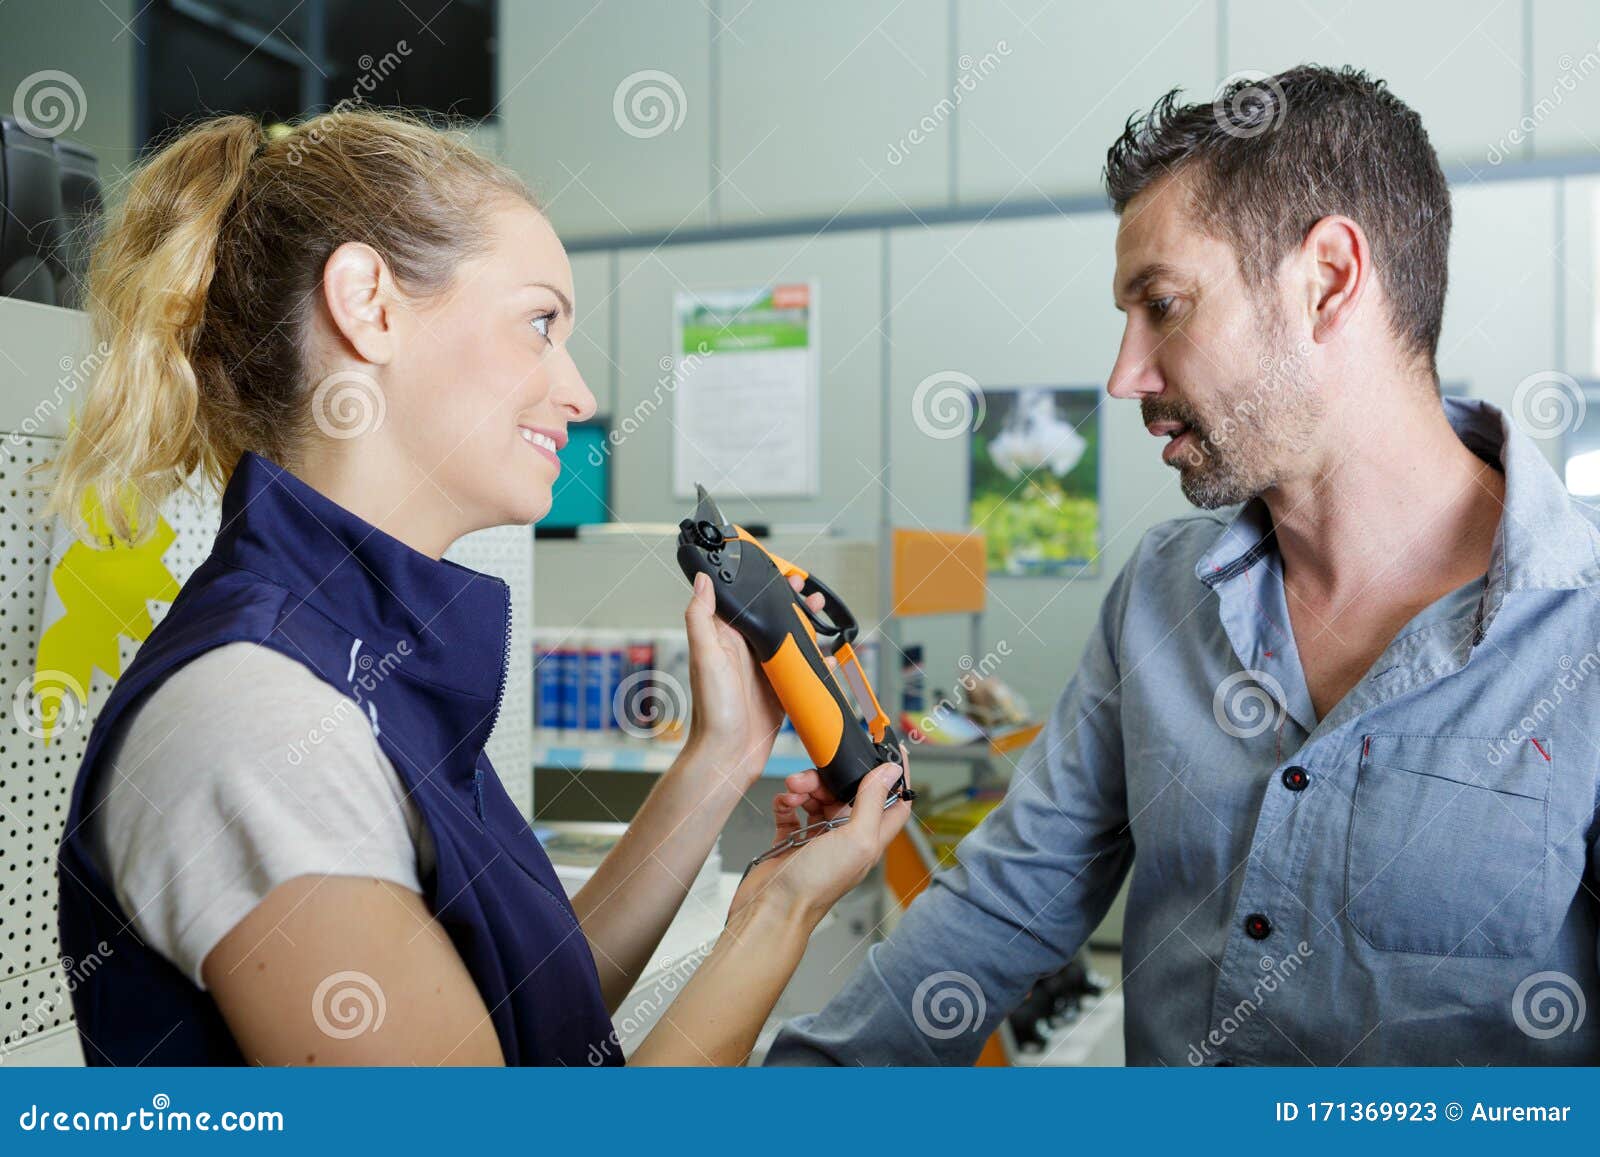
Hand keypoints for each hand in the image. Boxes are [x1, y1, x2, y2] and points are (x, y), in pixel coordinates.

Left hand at [681, 570, 823, 789]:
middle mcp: (744, 653)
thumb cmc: (711, 711)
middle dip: (792, 605)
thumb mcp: (705, 657)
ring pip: (789, 642)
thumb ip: (701, 617)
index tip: (783, 575)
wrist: (727, 756)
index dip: (764, 587)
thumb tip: (702, 581)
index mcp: (725, 639)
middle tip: (811, 594)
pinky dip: (814, 661)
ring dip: (806, 628)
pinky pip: (800, 671)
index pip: (746, 604)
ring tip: (822, 616)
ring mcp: (763, 672)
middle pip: (773, 620)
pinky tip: (826, 657)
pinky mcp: (778, 691)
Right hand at [729, 758, 912, 928]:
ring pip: (818, 798)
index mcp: (869, 839)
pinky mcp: (791, 840)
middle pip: (848, 794)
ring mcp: (818, 839)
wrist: (771, 909)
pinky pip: (792, 810)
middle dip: (832, 778)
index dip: (896, 777)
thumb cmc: (815, 886)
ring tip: (794, 790)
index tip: (891, 750)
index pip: (894, 803)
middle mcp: (847, 838)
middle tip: (816, 773)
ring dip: (806, 788)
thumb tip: (891, 772)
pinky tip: (784, 802)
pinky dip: (788, 801)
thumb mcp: (855, 838)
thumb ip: (873, 802)